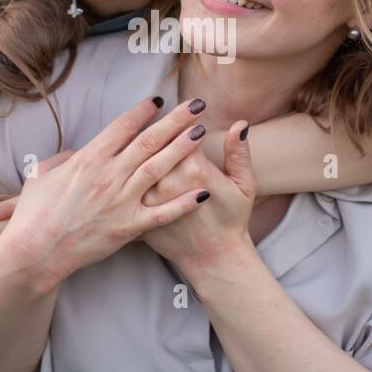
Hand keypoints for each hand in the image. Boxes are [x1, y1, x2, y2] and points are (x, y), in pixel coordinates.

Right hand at [0, 95, 217, 289]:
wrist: (34, 252)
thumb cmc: (34, 214)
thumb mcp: (41, 175)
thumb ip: (64, 159)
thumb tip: (78, 151)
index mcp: (88, 159)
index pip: (123, 126)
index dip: (143, 110)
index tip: (159, 99)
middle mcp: (108, 175)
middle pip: (149, 140)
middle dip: (175, 120)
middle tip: (196, 105)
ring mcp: (120, 201)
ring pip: (159, 169)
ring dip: (182, 149)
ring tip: (202, 132)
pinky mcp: (127, 228)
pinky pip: (162, 213)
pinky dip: (184, 203)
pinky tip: (204, 192)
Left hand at [141, 121, 256, 273]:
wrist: (212, 259)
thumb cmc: (231, 220)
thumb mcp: (244, 186)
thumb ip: (240, 153)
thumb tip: (240, 124)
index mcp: (194, 170)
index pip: (179, 131)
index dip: (181, 119)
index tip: (185, 112)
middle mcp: (167, 182)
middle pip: (154, 143)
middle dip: (158, 128)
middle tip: (163, 120)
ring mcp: (149, 200)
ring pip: (136, 163)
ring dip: (137, 148)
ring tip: (145, 141)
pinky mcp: (138, 214)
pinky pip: (127, 188)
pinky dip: (127, 175)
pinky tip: (131, 169)